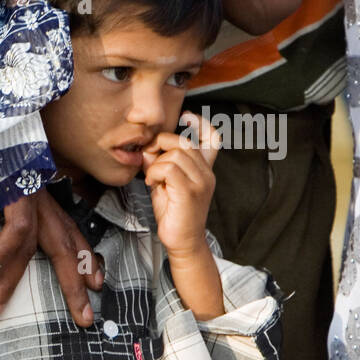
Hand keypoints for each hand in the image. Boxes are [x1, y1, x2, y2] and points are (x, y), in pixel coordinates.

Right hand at [0, 190, 103, 324]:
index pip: (73, 237)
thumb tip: (2, 222)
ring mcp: (30, 202)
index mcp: (47, 207)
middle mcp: (43, 206)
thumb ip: (17, 209)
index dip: (86, 261)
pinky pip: (12, 230)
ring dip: (8, 283)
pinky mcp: (15, 197)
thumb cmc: (2, 162)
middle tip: (85, 318)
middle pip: (63, 252)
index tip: (97, 284)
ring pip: (25, 250)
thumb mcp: (17, 188)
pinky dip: (1, 251)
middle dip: (74, 287)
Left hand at [141, 112, 220, 257]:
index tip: (186, 116)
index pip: (212, 139)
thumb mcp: (165, 185)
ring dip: (156, 164)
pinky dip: (154, 172)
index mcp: (204, 170)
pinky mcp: (190, 191)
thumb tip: (147, 150)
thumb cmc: (174, 215)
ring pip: (174, 154)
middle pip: (184, 142)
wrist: (183, 242)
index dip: (201, 123)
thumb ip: (159, 166)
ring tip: (152, 180)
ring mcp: (201, 182)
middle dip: (161, 145)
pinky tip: (152, 184)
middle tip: (149, 162)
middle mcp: (207, 173)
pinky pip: (168, 168)